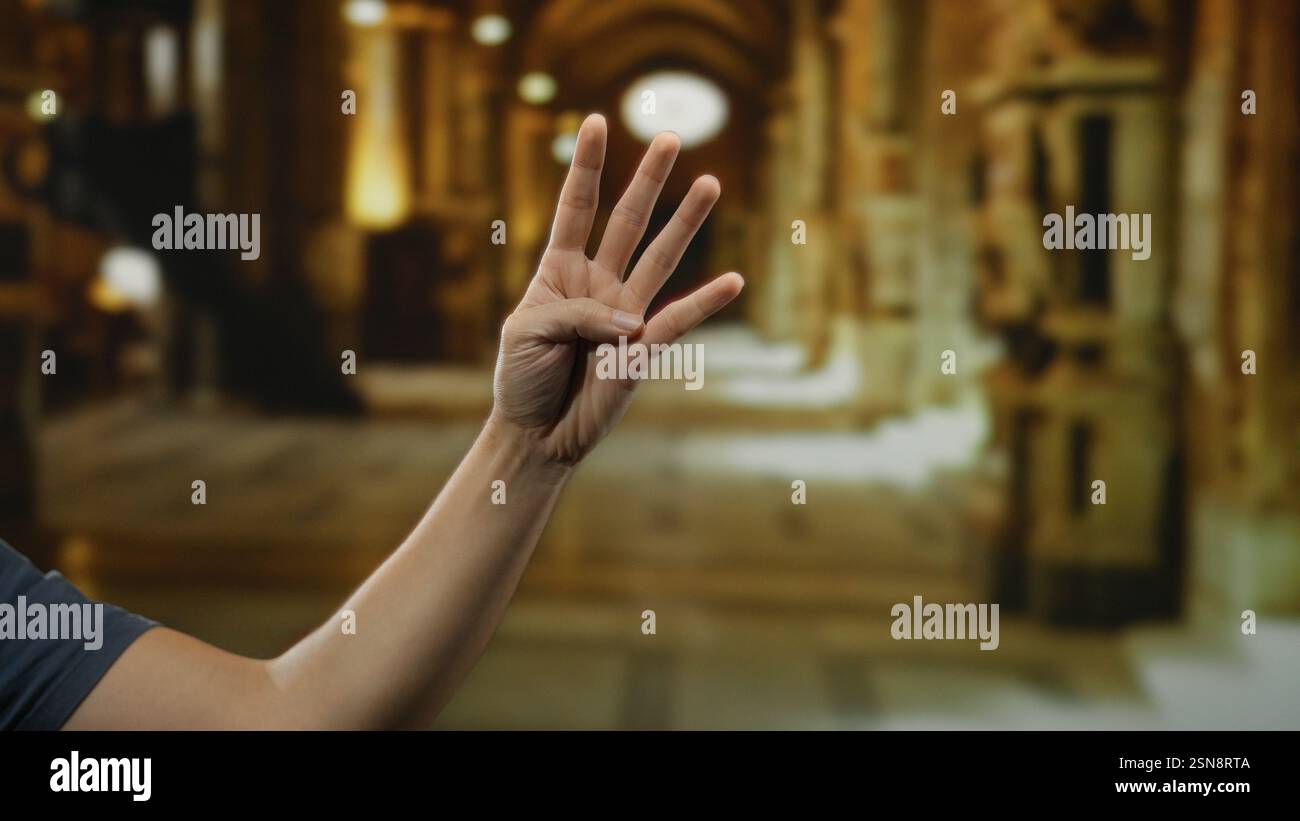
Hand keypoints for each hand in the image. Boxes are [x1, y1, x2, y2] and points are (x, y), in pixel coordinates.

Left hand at [491, 114, 743, 464]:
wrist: (535, 432)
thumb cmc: (521, 378)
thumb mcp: (526, 332)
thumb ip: (575, 314)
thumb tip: (631, 318)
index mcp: (558, 271)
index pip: (576, 208)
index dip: (585, 166)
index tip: (595, 121)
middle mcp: (597, 284)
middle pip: (628, 221)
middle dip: (648, 179)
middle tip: (669, 136)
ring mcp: (624, 314)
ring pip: (660, 258)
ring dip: (686, 222)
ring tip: (710, 183)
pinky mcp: (644, 349)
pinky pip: (679, 320)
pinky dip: (705, 302)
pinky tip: (733, 280)